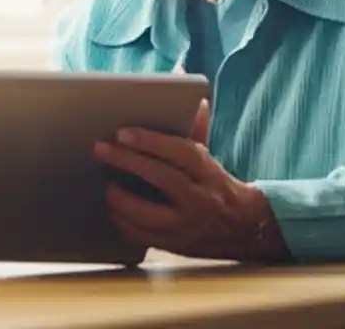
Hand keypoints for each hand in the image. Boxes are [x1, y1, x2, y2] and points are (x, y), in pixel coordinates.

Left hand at [93, 102, 288, 260]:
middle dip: (128, 161)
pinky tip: (113, 208)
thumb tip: (195, 99)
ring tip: (106, 184)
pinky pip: (143, 237)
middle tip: (101, 149)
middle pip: (163, 178)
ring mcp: (188, 226)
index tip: (123, 132)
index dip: (152, 141)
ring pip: (150, 214)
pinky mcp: (176, 246)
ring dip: (122, 199)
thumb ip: (196, 129)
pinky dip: (123, 222)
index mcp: (209, 172)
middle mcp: (200, 199)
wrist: (244, 228)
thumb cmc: (216, 185)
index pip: (181, 152)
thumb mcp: (209, 157)